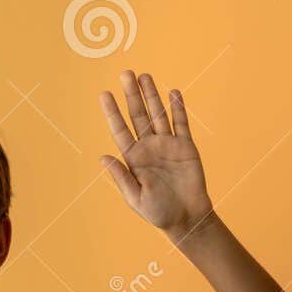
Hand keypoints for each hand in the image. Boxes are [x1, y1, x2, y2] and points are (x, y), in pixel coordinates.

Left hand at [98, 70, 211, 239]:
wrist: (188, 218)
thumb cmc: (159, 213)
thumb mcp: (135, 198)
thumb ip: (121, 177)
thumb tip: (103, 157)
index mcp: (133, 159)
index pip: (120, 130)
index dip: (112, 112)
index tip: (104, 94)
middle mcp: (149, 147)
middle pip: (138, 116)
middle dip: (132, 95)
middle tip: (125, 73)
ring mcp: (168, 145)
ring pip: (158, 115)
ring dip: (152, 95)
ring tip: (144, 76)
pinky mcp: (186, 147)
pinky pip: (181, 123)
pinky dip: (177, 108)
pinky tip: (172, 92)